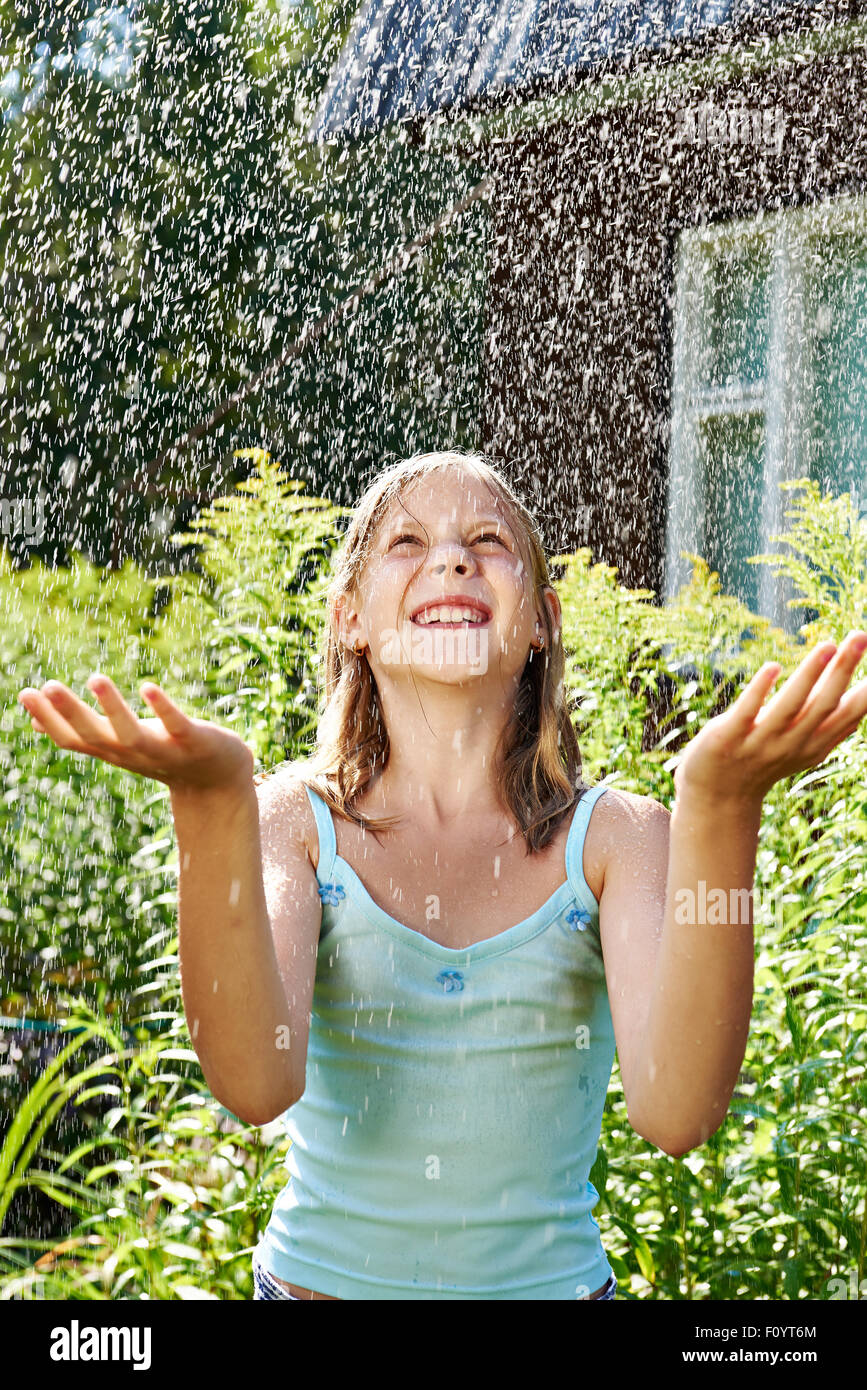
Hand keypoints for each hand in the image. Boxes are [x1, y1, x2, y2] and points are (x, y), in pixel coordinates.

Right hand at [17, 674, 254, 792]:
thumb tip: (34, 724)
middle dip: (70, 713)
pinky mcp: (193, 741)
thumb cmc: (162, 753)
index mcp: (112, 751)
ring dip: (113, 707)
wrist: (216, 780)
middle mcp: (132, 754)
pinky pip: (176, 725)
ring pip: (131, 734)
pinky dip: (162, 708)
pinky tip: (147, 687)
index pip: (72, 739)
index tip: (25, 692)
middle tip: (47, 685)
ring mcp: (163, 750)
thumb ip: (80, 732)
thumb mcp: (117, 744)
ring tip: (95, 677)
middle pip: (95, 737)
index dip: (49, 719)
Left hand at [673, 631, 866, 804]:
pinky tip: (773, 666)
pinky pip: (747, 711)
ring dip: (809, 674)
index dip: (866, 693)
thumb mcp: (802, 750)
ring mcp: (760, 741)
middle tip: (859, 636)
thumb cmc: (762, 764)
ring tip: (828, 645)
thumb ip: (830, 731)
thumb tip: (860, 710)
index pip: (848, 715)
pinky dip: (760, 689)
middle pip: (824, 704)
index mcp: (813, 743)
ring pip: (790, 706)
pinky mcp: (728, 736)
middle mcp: (792, 743)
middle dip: (843, 669)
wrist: (718, 796)